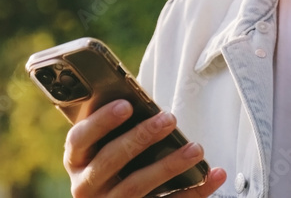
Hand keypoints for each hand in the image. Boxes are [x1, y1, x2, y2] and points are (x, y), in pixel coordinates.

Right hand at [64, 99, 227, 196]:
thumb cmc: (115, 159)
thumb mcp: (105, 144)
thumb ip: (116, 126)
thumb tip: (144, 101)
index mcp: (76, 159)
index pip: (79, 139)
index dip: (101, 121)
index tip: (126, 104)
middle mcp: (86, 185)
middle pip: (110, 161)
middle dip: (140, 137)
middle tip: (169, 119)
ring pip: (136, 187)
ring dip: (169, 166)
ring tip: (195, 148)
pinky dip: (194, 191)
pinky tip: (214, 174)